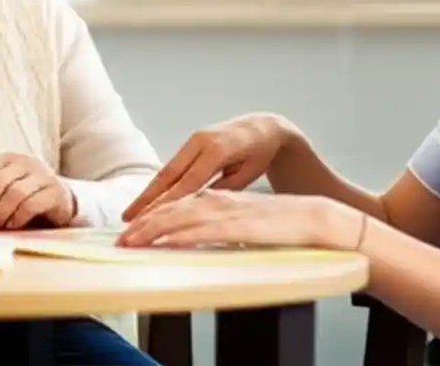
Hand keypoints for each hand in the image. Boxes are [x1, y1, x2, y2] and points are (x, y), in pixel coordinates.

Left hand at [0, 153, 76, 230]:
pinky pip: (32, 204)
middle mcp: (25, 162)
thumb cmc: (25, 201)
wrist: (61, 202)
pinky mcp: (56, 192)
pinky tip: (12, 227)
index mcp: (7, 159)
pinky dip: (17, 218)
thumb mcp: (4, 194)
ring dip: (0, 215)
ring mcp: (43, 175)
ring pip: (14, 193)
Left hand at [117, 190, 363, 250]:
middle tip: (120, 239)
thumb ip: (223, 223)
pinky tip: (165, 242)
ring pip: (183, 216)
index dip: (153, 215)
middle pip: (174, 207)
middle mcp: (221, 199)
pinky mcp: (241, 225)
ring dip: (154, 229)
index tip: (132, 230)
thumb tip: (200, 235)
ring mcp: (230, 211)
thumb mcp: (246, 220)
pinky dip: (182, 235)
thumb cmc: (284, 223)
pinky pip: (205, 229)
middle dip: (144, 223)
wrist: (319, 217)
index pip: (179, 203)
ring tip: (131, 241)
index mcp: (221, 197)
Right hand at [122, 113, 297, 220]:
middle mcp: (200, 141)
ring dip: (148, 193)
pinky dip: (159, 184)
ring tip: (131, 213)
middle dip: (146, 198)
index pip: (188, 181)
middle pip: (168, 174)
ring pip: (166, 171)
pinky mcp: (191, 143)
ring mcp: (194, 140)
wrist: (263, 126)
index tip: (151, 220)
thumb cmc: (261, 153)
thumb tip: (199, 205)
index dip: (169, 202)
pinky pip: (173, 167)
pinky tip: (147, 201)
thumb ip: (223, 188)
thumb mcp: (249, 173)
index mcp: (217, 149)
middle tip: (128, 218)